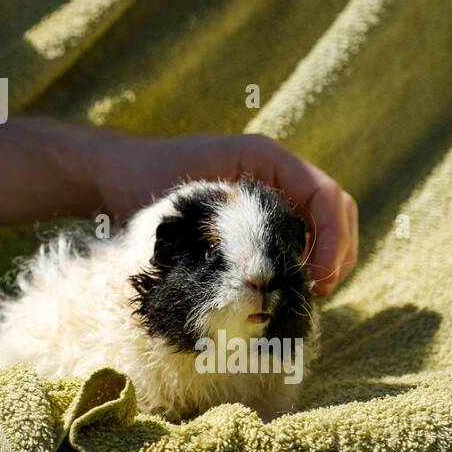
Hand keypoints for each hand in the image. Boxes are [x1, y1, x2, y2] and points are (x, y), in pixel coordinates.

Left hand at [87, 132, 357, 295]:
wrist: (115, 175)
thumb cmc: (144, 178)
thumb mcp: (188, 200)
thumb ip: (226, 226)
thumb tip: (262, 270)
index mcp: (266, 157)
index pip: (326, 195)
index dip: (332, 238)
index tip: (316, 277)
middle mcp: (275, 171)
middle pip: (335, 210)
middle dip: (336, 252)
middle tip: (316, 292)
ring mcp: (270, 192)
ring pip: (321, 225)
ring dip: (324, 260)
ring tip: (304, 294)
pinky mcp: (258, 214)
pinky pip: (297, 235)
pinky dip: (301, 261)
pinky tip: (284, 287)